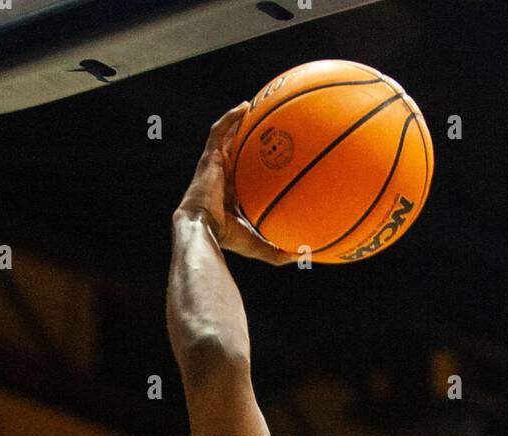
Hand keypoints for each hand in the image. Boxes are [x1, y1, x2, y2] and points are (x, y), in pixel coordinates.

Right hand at [175, 104, 293, 264]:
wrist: (203, 228)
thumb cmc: (228, 239)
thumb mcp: (259, 246)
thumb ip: (279, 251)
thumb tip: (304, 256)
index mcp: (232, 196)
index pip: (246, 178)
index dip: (258, 170)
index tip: (276, 164)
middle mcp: (222, 177)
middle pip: (237, 153)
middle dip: (249, 140)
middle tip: (268, 129)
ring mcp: (214, 165)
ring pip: (227, 137)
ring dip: (239, 122)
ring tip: (255, 108)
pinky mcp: (209, 156)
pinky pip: (219, 131)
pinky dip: (231, 118)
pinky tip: (244, 106)